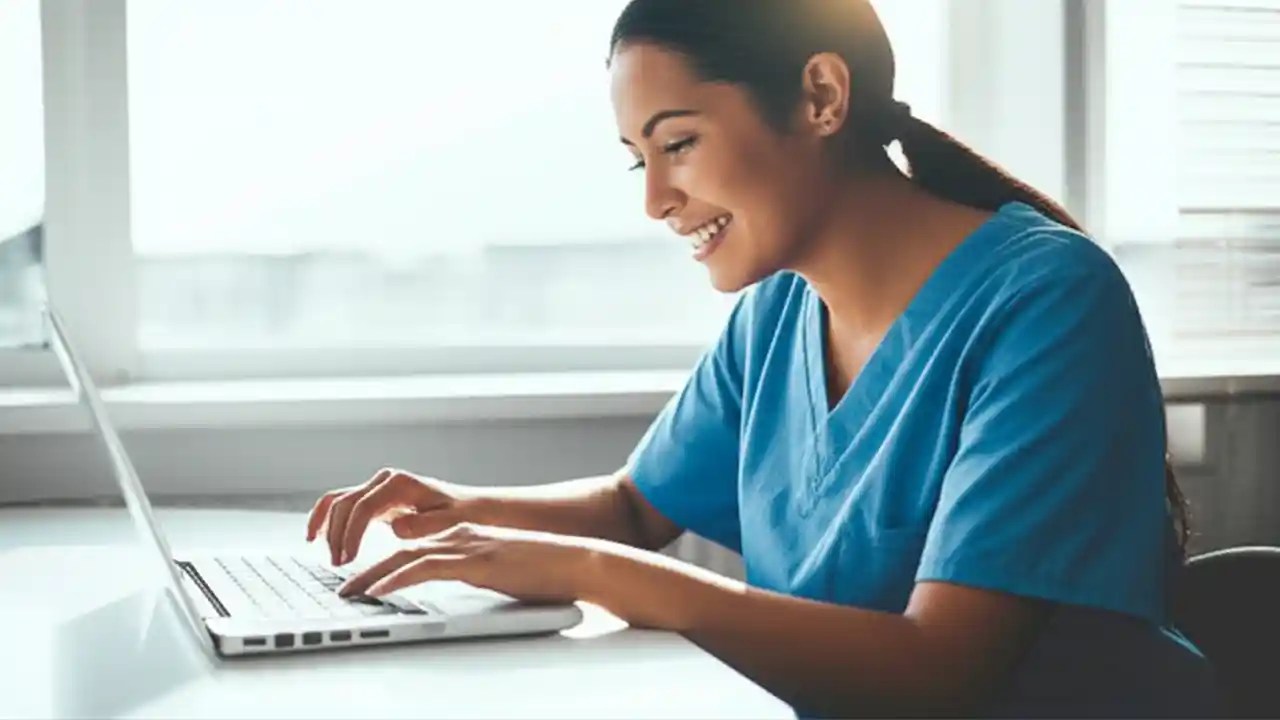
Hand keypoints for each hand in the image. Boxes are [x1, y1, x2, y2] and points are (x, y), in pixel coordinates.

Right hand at [306, 468, 477, 565]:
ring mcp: (377, 486)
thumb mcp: (449, 521)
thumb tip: (397, 527)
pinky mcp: (373, 497)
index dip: (352, 533)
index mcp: (400, 484)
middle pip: (346, 503)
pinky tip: (316, 536)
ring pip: (339, 501)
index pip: (364, 506)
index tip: (348, 558)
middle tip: (338, 563)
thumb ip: (424, 524)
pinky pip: (342, 503)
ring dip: (327, 527)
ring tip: (329, 554)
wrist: (466, 506)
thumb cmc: (460, 514)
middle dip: (338, 534)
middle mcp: (385, 480)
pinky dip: (325, 517)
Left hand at [336, 522, 597, 603]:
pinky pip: (425, 568)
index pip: (413, 544)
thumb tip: (455, 583)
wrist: (576, 561)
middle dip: (367, 565)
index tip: (360, 579)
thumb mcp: (498, 569)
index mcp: (465, 536)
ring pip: (405, 556)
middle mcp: (461, 535)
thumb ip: (472, 571)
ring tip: (349, 593)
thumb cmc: (544, 570)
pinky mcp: (475, 561)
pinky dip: (396, 578)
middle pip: (400, 546)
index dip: (382, 560)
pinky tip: (379, 589)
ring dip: (372, 575)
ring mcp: (467, 546)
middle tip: (342, 587)